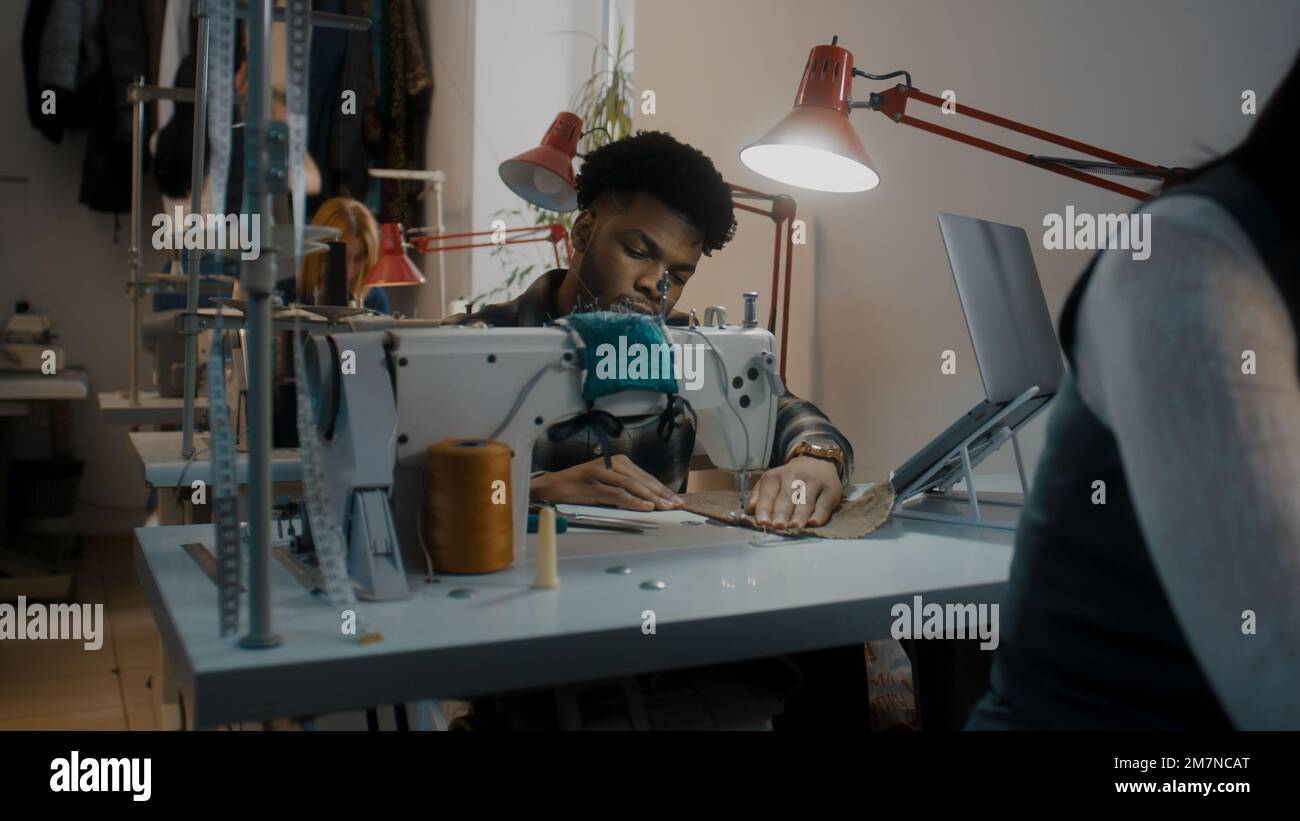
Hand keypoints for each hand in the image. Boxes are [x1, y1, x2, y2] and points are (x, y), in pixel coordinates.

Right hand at [531, 454, 684, 511]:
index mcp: (617, 461)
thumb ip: (625, 487)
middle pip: (641, 480)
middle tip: (676, 505)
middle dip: (661, 494)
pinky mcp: (593, 485)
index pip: (645, 476)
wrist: (552, 487)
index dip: (662, 488)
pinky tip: (645, 507)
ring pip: (632, 485)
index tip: (676, 500)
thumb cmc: (581, 487)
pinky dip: (633, 501)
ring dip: (650, 497)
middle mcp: (611, 463)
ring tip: (665, 507)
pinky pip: (617, 494)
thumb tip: (651, 500)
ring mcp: (601, 473)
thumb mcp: (606, 483)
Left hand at [745, 455, 842, 529]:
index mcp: (776, 476)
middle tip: (778, 526)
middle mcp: (795, 476)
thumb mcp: (772, 481)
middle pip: (787, 497)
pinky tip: (813, 522)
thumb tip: (749, 510)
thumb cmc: (789, 480)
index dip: (765, 508)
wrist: (817, 463)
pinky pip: (824, 504)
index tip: (762, 522)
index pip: (769, 492)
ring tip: (794, 527)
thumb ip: (759, 495)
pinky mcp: (831, 490)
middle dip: (781, 512)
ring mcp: (814, 482)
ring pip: (806, 501)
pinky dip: (819, 514)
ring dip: (799, 515)